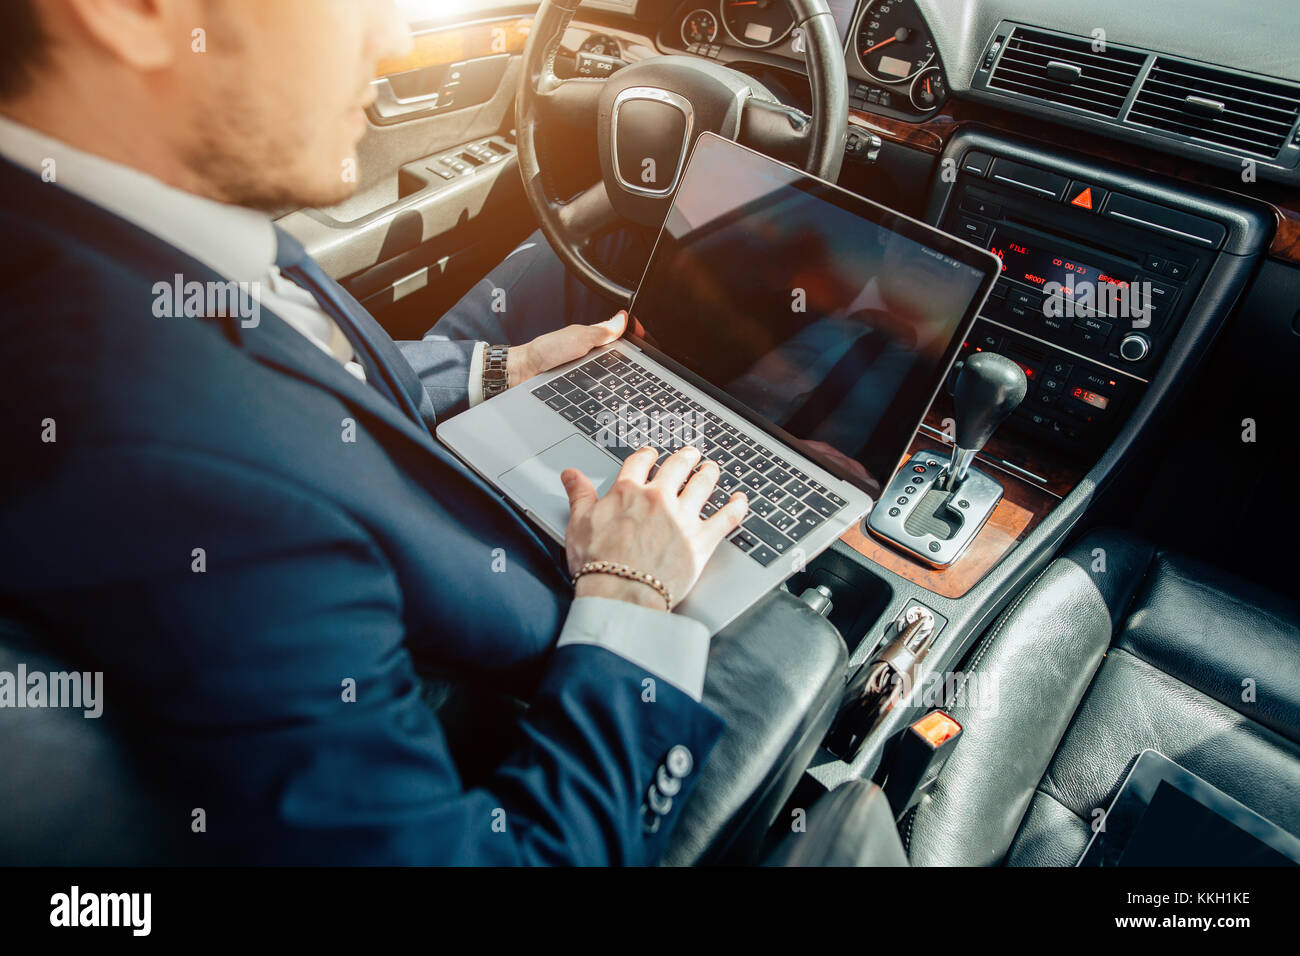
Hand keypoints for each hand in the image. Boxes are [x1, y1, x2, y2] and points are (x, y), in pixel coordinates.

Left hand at [507, 310, 626, 386]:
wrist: (525, 375)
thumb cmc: (545, 352)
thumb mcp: (578, 337)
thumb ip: (601, 331)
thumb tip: (622, 318)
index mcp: (594, 339)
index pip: (622, 338)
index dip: (635, 338)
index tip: (644, 337)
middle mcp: (593, 355)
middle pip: (621, 360)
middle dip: (630, 364)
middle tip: (636, 366)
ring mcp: (588, 373)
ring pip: (612, 378)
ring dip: (617, 382)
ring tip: (624, 383)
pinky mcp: (583, 389)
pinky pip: (600, 392)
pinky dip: (605, 393)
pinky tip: (609, 396)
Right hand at [561, 446, 748, 610]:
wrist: (620, 594)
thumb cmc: (598, 564)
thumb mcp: (579, 523)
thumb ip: (579, 495)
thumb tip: (571, 475)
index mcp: (628, 492)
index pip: (640, 462)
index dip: (648, 455)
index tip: (652, 455)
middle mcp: (659, 499)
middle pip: (677, 467)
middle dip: (685, 458)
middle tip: (690, 455)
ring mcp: (683, 517)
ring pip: (703, 484)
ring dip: (709, 473)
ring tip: (712, 469)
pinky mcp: (701, 540)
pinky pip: (726, 518)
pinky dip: (737, 506)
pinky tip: (741, 500)